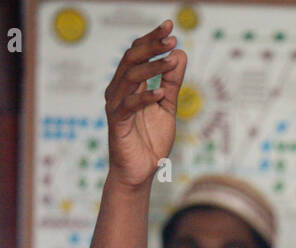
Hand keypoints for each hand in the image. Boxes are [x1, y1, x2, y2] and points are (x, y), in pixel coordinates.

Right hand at [103, 19, 187, 186]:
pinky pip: (129, 106)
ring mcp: (116, 106)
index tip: (169, 26)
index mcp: (129, 85)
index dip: (151, 39)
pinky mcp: (117, 123)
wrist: (141, 172)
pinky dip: (145, 98)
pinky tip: (160, 94)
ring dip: (152, 68)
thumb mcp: (167, 107)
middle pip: (131, 59)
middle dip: (151, 47)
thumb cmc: (150, 140)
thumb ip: (172, 82)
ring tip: (170, 62)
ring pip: (130, 78)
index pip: (137, 53)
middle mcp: (118, 91)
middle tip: (171, 38)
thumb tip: (180, 54)